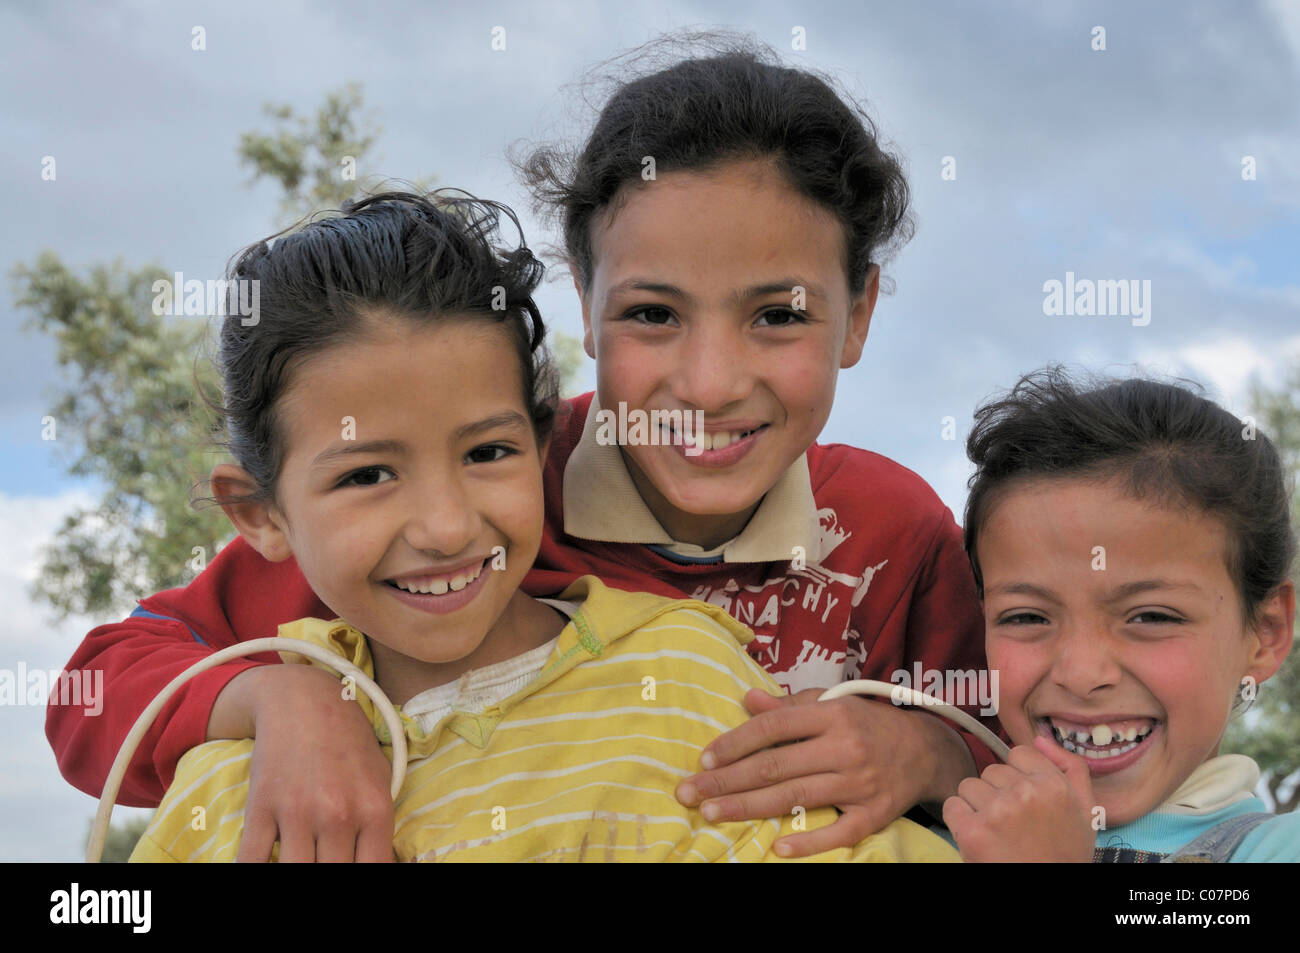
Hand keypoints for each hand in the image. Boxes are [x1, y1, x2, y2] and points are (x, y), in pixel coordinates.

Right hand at [210, 665, 395, 861]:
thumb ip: (381, 827)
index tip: (354, 873)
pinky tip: (265, 862)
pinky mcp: (261, 807)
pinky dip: (253, 869)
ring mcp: (298, 812)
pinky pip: (252, 860)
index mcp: (375, 809)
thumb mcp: (380, 779)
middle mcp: (339, 814)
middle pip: (333, 876)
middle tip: (326, 861)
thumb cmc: (348, 742)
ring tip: (303, 859)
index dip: (365, 880)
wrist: (303, 701)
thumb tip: (384, 865)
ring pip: (295, 873)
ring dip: (297, 870)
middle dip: (331, 873)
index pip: (374, 871)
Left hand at [675, 687, 971, 856]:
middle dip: (728, 780)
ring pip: (796, 797)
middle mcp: (845, 747)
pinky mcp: (875, 815)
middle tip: (690, 791)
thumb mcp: (832, 703)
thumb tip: (746, 699)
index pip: (774, 727)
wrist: (926, 750)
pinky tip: (777, 847)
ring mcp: (860, 783)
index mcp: (832, 715)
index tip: (704, 757)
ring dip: (750, 807)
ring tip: (712, 812)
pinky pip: (838, 832)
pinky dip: (809, 841)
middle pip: (777, 765)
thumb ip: (789, 704)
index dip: (736, 742)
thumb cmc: (867, 723)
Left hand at [942, 736, 1095, 862]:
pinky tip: (979, 836)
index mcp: (1053, 784)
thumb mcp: (1085, 810)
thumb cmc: (1065, 853)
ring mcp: (997, 811)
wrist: (1051, 890)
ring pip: (970, 786)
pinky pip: (952, 805)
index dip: (1018, 776)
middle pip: (992, 771)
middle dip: (998, 792)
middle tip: (1013, 822)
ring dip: (978, 805)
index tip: (1024, 799)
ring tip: (997, 830)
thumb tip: (1039, 738)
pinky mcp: (973, 831)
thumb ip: (1070, 768)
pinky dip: (960, 820)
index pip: (1018, 753)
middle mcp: (1025, 793)